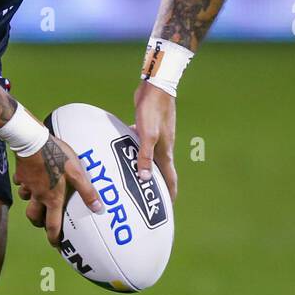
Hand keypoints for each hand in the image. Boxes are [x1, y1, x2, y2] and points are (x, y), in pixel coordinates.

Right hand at [14, 135, 103, 245]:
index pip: (52, 224)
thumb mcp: (77, 173)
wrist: (32, 142)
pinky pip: (21, 183)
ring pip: (26, 200)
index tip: (55, 245)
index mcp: (52, 198)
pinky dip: (24, 184)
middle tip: (44, 222)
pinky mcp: (20, 174)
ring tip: (37, 199)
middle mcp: (38, 196)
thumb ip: (87, 191)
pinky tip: (30, 177)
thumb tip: (98, 208)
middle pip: (34, 216)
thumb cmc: (58, 157)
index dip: (54, 237)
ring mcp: (27, 185)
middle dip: (39, 222)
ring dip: (31, 203)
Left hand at [133, 81, 176, 199]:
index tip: (168, 207)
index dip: (170, 193)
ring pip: (150, 158)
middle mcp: (163, 147)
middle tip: (148, 198)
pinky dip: (135, 152)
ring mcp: (156, 137)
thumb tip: (145, 178)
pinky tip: (124, 152)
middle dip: (156, 185)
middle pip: (160, 170)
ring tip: (135, 178)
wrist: (155, 87)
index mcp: (165, 151)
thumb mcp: (148, 134)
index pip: (170, 178)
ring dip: (145, 169)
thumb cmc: (152, 110)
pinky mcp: (148, 128)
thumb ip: (145, 156)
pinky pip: (142, 145)